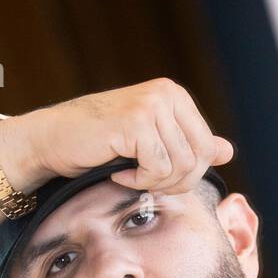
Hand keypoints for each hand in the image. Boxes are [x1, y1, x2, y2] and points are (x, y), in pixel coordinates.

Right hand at [13, 78, 234, 194]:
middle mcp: (168, 94)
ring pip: (180, 166)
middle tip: (144, 182)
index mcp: (176, 96)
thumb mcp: (149, 143)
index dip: (187, 175)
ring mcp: (153, 105)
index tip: (156, 176)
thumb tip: (227, 151)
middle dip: (175, 182)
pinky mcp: (136, 122)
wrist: (51, 140)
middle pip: (199, 158)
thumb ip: (187, 144)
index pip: (206, 148)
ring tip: (129, 175)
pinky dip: (139, 181)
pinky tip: (118, 172)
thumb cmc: (97, 144)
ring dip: (154, 183)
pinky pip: (158, 168)